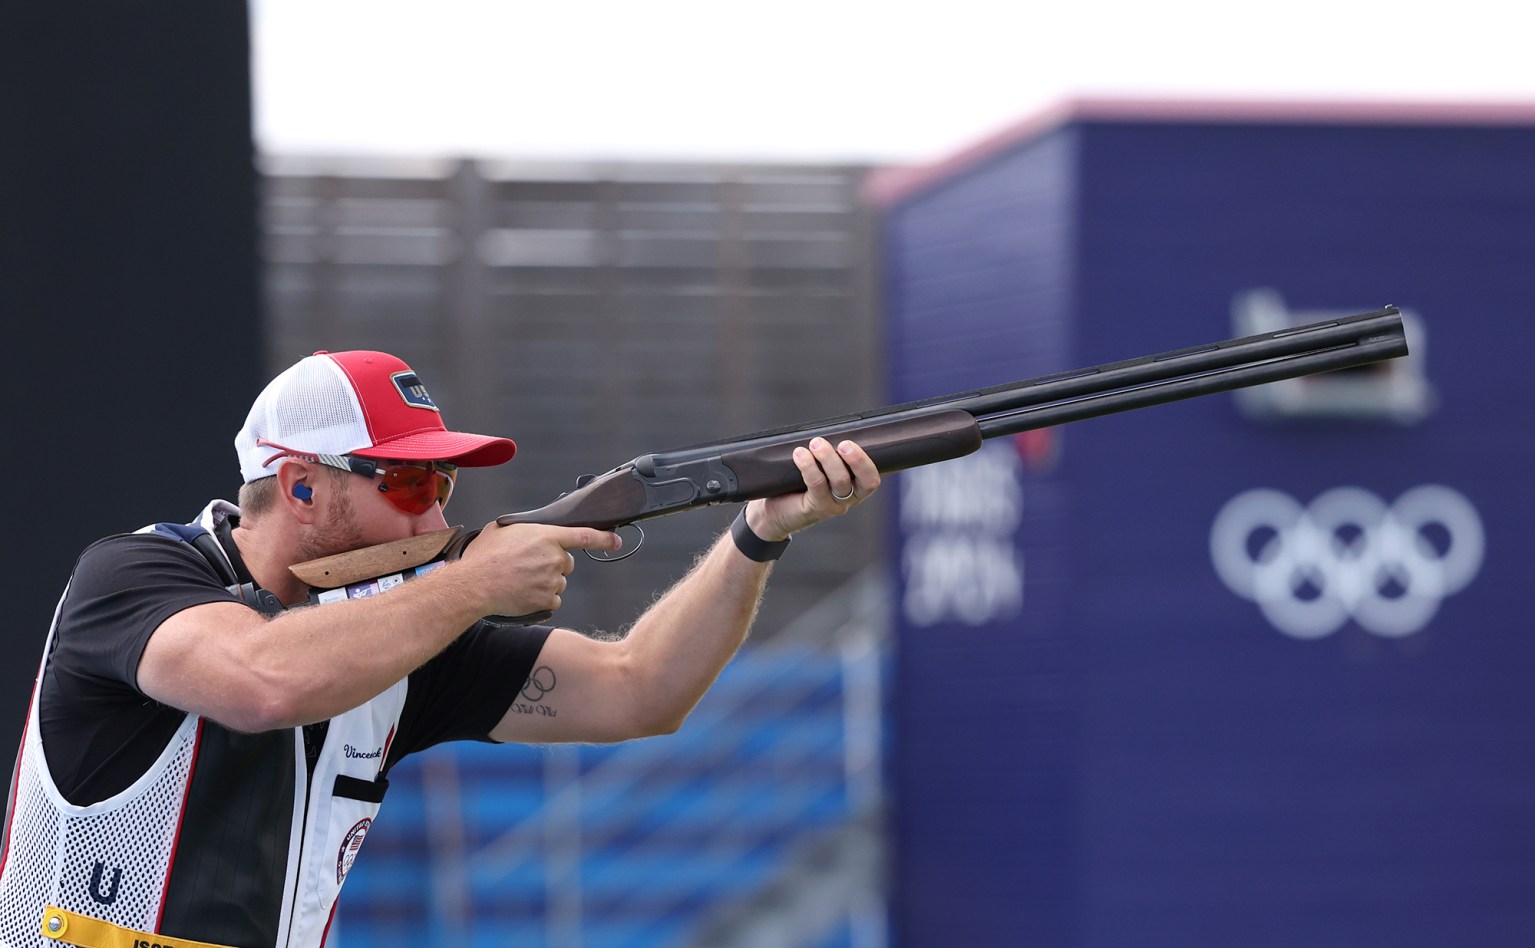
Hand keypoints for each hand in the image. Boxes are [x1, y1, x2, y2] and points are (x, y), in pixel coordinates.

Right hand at [461, 522, 621, 617]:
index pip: (585, 536)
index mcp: (547, 536)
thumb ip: (523, 530)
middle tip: (528, 567)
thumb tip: (525, 532)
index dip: (604, 538)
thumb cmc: (484, 556)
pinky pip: (552, 600)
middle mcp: (555, 558)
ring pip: (558, 582)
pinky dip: (541, 599)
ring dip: (545, 583)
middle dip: (552, 565)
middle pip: (566, 563)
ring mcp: (553, 580)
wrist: (474, 585)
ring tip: (519, 581)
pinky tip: (523, 594)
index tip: (616, 541)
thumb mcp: (501, 530)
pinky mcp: (547, 599)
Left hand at [747, 437, 880, 541]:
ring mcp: (833, 505)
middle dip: (857, 459)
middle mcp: (849, 498)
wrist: (772, 513)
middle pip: (866, 481)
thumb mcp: (818, 468)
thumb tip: (826, 431)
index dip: (867, 461)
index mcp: (855, 487)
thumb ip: (827, 454)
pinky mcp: (816, 508)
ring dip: (829, 458)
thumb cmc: (796, 486)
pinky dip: (809, 466)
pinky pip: (817, 485)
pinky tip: (800, 455)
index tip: (852, 441)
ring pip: (840, 481)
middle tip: (843, 443)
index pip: (872, 477)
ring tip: (815, 444)